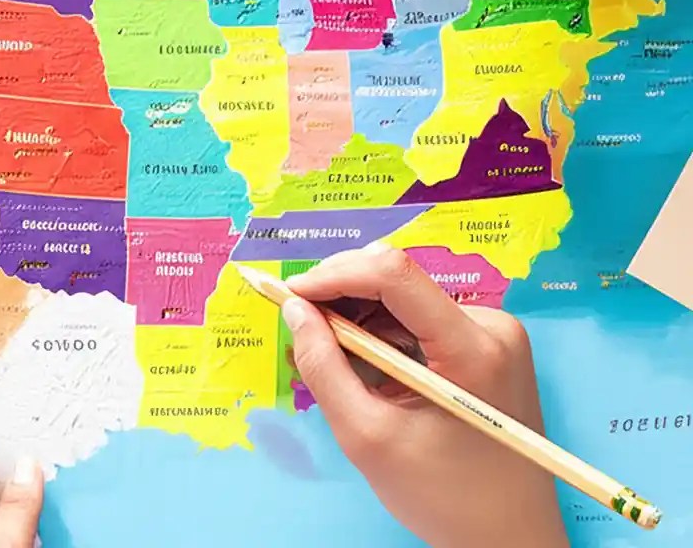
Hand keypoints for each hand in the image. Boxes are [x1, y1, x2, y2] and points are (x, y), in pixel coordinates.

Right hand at [283, 242, 569, 547]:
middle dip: (341, 297)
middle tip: (300, 329)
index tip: (289, 296)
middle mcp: (491, 326)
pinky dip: (384, 336)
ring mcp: (494, 334)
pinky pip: (422, 321)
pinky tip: (366, 369)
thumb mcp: (366, 436)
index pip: (394, 275)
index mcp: (471, 348)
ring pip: (406, 301)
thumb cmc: (442, 496)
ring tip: (332, 360)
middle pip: (399, 282)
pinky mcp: (489, 347)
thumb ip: (324, 367)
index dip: (334, 275)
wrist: (508, 535)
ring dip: (360, 320)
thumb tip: (295, 311)